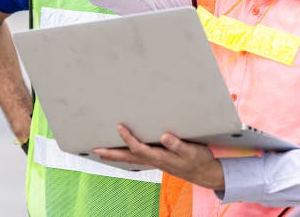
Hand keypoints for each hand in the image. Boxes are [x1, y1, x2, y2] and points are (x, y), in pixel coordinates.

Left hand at [94, 125, 224, 189]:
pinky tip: (122, 154)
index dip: (128, 138)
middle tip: (95, 150)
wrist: (204, 173)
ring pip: (131, 159)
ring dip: (116, 156)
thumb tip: (164, 136)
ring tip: (102, 153)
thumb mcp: (191, 151)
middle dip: (111, 153)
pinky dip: (126, 156)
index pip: (139, 148)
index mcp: (160, 157)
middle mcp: (154, 160)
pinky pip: (136, 158)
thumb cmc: (198, 160)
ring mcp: (154, 162)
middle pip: (128, 157)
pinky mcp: (157, 160)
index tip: (119, 127)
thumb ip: (178, 145)